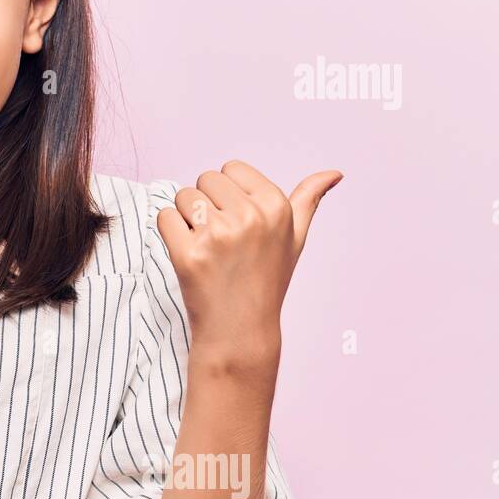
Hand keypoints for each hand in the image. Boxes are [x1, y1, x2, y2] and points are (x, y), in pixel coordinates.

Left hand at [156, 160, 342, 358]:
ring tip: (208, 249)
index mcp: (276, 206)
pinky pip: (164, 217)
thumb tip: (335, 173)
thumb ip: (309, 200)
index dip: (227, 193)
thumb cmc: (266, 280)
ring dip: (187, 219)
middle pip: (205, 179)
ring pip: (183, 196)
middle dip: (207, 204)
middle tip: (221, 239)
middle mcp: (250, 217)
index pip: (231, 168)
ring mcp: (218, 236)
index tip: (237, 221)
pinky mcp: (188, 254)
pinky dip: (169, 233)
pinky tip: (190, 255)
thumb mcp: (295, 239)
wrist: (240, 330)